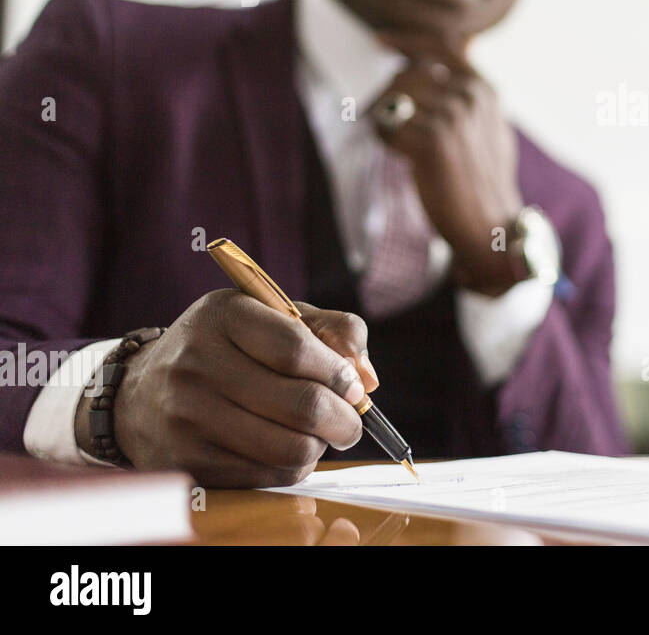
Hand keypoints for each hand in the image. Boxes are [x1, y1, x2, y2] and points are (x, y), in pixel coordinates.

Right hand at [90, 290, 376, 487]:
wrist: (140, 394)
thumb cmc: (227, 349)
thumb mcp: (274, 317)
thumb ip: (332, 330)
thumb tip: (367, 377)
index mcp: (224, 315)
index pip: (296, 349)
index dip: (338, 373)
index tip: (354, 387)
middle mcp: (198, 362)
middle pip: (300, 404)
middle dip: (343, 419)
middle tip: (350, 422)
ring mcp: (188, 414)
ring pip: (289, 447)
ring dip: (320, 447)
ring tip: (319, 436)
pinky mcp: (187, 459)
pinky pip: (266, 474)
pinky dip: (291, 467)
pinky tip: (286, 449)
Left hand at [373, 31, 522, 295]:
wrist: (488, 223)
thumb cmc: (483, 176)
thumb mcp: (490, 123)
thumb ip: (472, 85)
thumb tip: (461, 41)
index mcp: (485, 89)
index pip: (440, 46)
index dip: (406, 39)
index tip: (379, 39)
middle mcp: (471, 97)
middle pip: (407, 74)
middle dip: (390, 96)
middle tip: (394, 123)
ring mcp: (454, 117)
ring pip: (393, 99)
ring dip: (386, 119)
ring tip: (400, 143)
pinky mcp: (433, 143)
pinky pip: (386, 126)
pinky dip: (385, 140)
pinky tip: (401, 156)